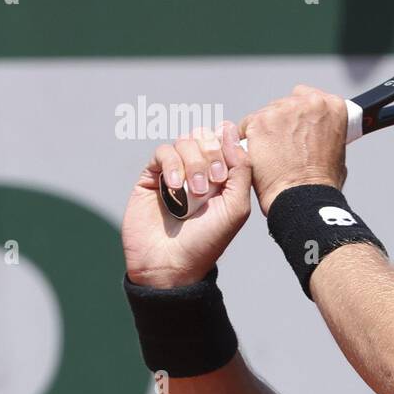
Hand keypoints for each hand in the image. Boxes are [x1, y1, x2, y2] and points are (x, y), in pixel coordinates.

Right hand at [122, 122, 251, 287]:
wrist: (171, 263)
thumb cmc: (207, 240)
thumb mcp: (236, 206)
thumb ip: (241, 169)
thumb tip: (229, 130)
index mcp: (224, 176)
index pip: (226, 140)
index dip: (227, 145)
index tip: (226, 170)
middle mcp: (200, 170)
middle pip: (205, 136)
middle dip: (211, 154)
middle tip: (213, 182)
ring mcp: (176, 171)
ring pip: (184, 141)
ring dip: (193, 163)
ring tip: (195, 192)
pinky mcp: (152, 176)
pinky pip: (162, 153)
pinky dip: (172, 166)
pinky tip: (175, 188)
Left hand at [240, 84, 349, 215]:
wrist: (302, 198)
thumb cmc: (321, 183)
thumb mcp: (338, 152)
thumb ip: (325, 134)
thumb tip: (316, 136)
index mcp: (332, 107)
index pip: (309, 97)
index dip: (300, 114)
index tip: (298, 126)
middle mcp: (309, 102)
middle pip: (286, 103)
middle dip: (283, 122)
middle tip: (284, 146)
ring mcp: (282, 110)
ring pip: (266, 113)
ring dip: (266, 130)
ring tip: (272, 155)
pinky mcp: (259, 121)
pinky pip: (248, 125)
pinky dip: (250, 140)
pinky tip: (258, 156)